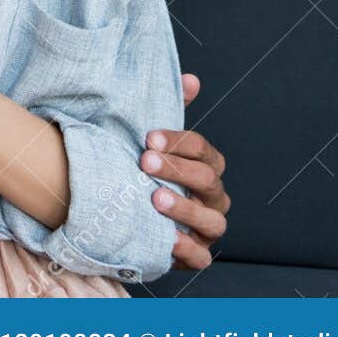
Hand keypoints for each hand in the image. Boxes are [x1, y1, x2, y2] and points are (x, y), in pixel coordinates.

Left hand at [143, 73, 229, 269]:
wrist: (124, 209)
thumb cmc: (142, 169)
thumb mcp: (152, 141)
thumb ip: (170, 110)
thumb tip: (191, 79)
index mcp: (206, 166)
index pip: (204, 150)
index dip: (180, 142)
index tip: (148, 137)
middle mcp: (213, 197)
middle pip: (208, 181)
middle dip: (178, 170)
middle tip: (145, 162)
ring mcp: (206, 227)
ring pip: (212, 220)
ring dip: (185, 208)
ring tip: (154, 198)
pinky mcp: (193, 254)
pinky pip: (201, 257)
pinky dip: (188, 249)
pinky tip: (168, 239)